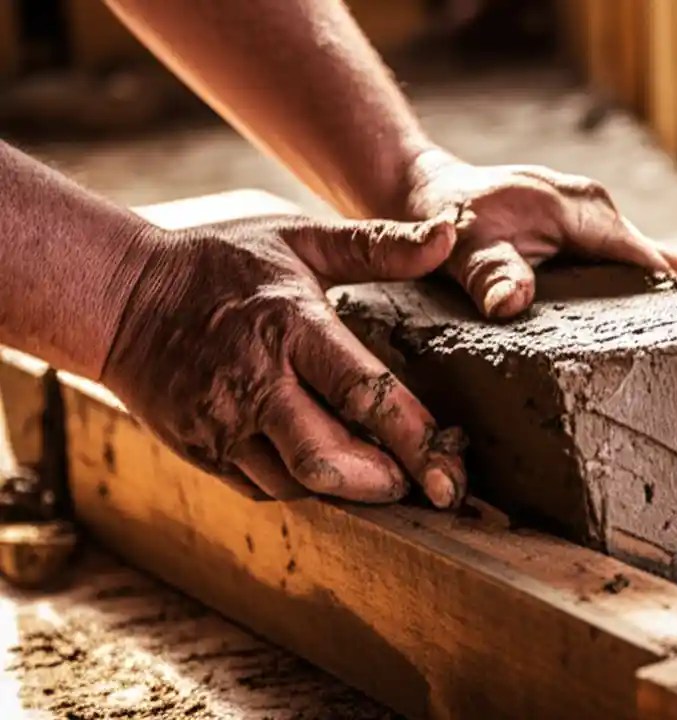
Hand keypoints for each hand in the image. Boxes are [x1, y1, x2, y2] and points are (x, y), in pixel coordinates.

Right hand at [100, 215, 466, 506]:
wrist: (120, 297)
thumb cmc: (222, 263)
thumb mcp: (301, 239)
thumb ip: (378, 245)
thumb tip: (448, 237)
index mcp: (291, 328)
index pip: (363, 393)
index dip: (414, 439)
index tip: (450, 471)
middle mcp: (255, 384)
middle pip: (328, 460)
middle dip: (385, 482)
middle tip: (424, 482)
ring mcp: (222, 425)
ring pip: (297, 484)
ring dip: (348, 489)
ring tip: (383, 474)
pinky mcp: (202, 451)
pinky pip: (264, 488)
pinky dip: (304, 487)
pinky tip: (330, 468)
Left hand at [404, 149, 676, 318]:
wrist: (426, 195)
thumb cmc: (441, 219)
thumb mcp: (457, 247)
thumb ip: (488, 273)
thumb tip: (511, 303)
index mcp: (582, 208)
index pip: (646, 261)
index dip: (674, 303)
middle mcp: (599, 211)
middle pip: (656, 267)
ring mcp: (597, 223)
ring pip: (646, 269)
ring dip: (664, 307)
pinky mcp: (589, 238)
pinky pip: (627, 269)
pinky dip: (643, 300)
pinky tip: (663, 339)